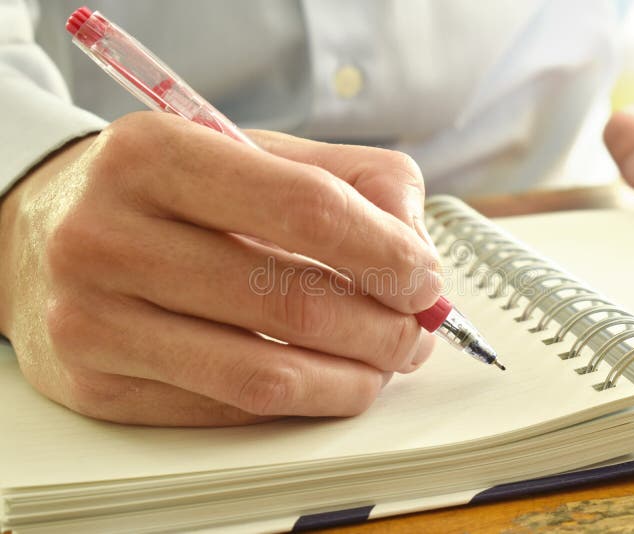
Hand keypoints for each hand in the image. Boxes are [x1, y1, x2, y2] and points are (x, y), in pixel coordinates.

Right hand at [0, 112, 438, 424]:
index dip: (387, 253)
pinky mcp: (98, 385)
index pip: (307, 208)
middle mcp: (108, 236)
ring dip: (354, 378)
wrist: (49, 231)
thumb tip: (418, 250)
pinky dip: (300, 399)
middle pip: (293, 300)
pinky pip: (230, 409)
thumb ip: (355, 180)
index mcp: (154, 153)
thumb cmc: (171, 191)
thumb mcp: (257, 152)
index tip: (425, 279)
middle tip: (417, 330)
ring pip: (266, 374)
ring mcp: (94, 318)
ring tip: (384, 362)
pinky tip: (323, 376)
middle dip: (384, 327)